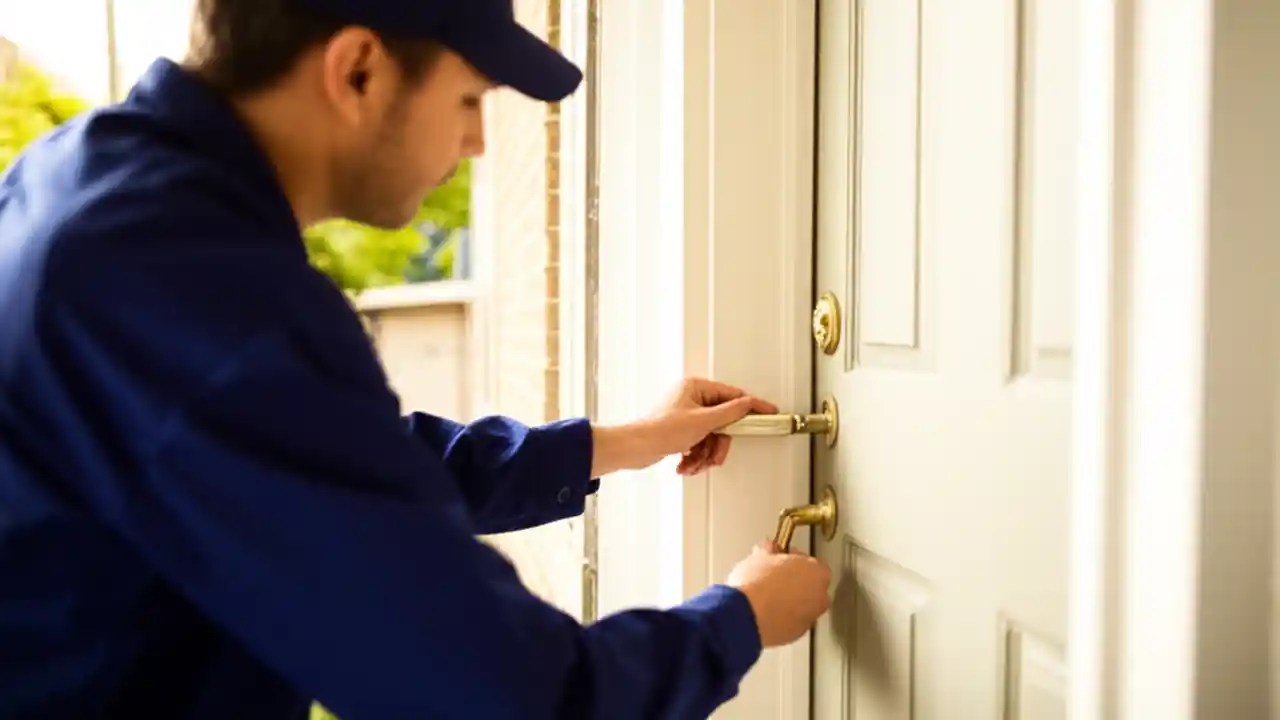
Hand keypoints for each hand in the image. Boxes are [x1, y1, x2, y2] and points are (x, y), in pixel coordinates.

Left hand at [591, 378, 776, 476]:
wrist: (636, 449)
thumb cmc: (661, 430)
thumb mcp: (704, 422)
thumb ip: (730, 413)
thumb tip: (747, 404)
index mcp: (696, 387)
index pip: (733, 395)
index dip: (752, 407)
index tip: (769, 411)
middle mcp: (691, 398)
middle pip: (722, 422)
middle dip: (718, 444)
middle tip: (715, 456)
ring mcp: (685, 415)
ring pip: (711, 436)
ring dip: (705, 454)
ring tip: (694, 463)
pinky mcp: (679, 431)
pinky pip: (699, 444)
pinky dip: (695, 457)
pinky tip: (685, 464)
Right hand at [726, 540, 831, 647]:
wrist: (745, 615)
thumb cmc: (756, 584)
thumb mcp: (760, 556)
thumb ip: (769, 550)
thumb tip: (766, 550)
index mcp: (817, 572)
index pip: (812, 562)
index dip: (794, 559)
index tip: (780, 558)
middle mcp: (819, 597)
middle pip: (811, 586)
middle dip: (794, 582)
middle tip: (774, 576)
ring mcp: (809, 618)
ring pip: (803, 606)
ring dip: (790, 601)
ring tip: (767, 596)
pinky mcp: (795, 635)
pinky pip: (793, 622)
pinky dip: (783, 618)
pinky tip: (766, 612)